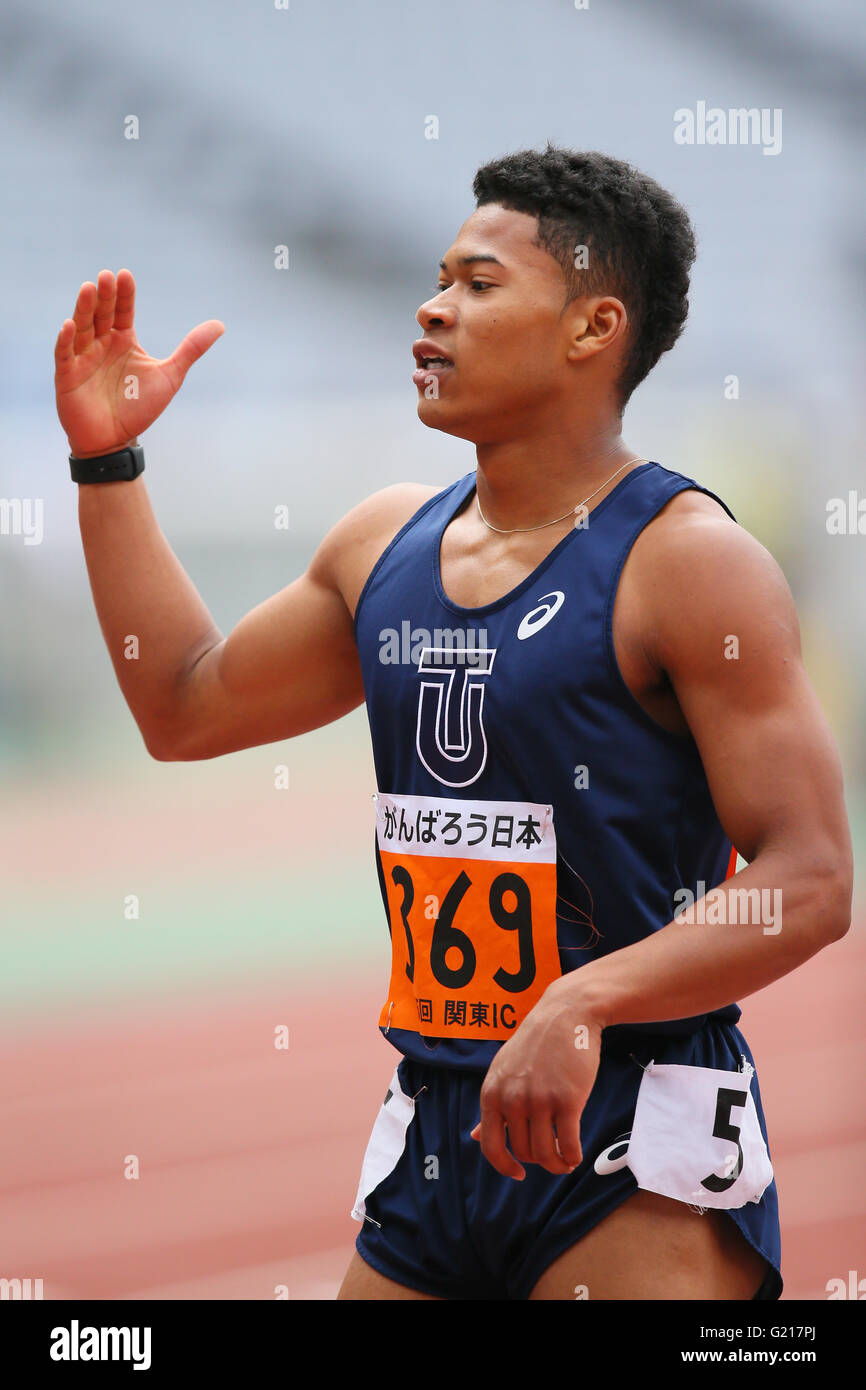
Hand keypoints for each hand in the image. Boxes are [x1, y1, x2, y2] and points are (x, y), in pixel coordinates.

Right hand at [54, 268, 223, 456]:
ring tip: (88, 289)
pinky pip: (64, 354)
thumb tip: (220, 325)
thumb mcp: (170, 376)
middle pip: (101, 314)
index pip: (123, 311)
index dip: (124, 295)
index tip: (125, 275)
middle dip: (103, 296)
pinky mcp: (67, 376)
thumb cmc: (139, 408)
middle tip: (106, 277)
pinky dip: (66, 340)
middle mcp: (101, 344)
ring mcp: (82, 358)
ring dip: (84, 309)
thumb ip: (191, 349)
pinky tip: (69, 325)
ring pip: (82, 328)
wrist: (115, 441)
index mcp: (123, 340)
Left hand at [470, 980, 602, 1179]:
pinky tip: (575, 1155)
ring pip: (545, 1154)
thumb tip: (475, 1136)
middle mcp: (512, 1099)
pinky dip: (573, 1156)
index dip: (504, 1166)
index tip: (518, 1174)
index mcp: (492, 1093)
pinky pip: (568, 1145)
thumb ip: (493, 1105)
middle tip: (552, 1156)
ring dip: (557, 1164)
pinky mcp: (567, 1100)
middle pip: (523, 1152)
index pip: (490, 1146)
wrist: (565, 1014)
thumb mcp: (503, 1070)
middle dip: (539, 1161)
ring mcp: (539, 1100)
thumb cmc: (536, 1043)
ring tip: (565, 1161)